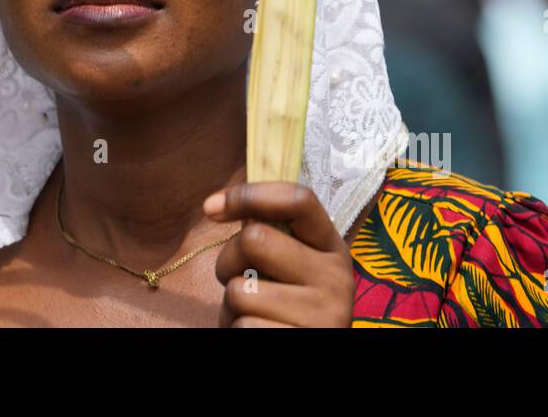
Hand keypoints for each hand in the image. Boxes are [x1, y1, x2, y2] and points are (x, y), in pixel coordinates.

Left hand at [203, 181, 353, 327]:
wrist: (306, 351)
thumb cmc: (284, 306)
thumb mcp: (290, 266)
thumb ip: (269, 235)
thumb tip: (215, 204)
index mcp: (331, 248)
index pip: (298, 200)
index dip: (249, 195)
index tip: (211, 206)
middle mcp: (336, 278)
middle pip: (255, 239)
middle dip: (228, 261)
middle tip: (236, 280)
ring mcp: (324, 315)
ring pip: (241, 291)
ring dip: (231, 307)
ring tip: (252, 315)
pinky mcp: (302, 340)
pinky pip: (243, 326)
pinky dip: (236, 331)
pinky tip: (258, 333)